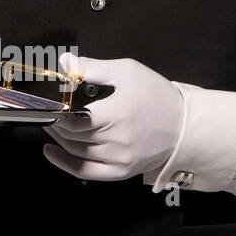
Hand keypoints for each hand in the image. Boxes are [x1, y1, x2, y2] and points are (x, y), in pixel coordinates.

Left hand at [43, 54, 183, 180]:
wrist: (184, 125)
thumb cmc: (158, 97)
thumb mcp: (127, 72)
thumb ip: (93, 68)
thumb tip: (67, 64)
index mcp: (116, 114)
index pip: (74, 120)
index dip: (57, 114)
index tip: (51, 106)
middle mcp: (117, 140)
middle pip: (72, 136)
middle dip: (56, 124)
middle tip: (50, 114)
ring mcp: (119, 159)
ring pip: (76, 152)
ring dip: (60, 140)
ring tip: (54, 127)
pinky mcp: (121, 171)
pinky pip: (86, 171)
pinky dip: (65, 163)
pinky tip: (53, 152)